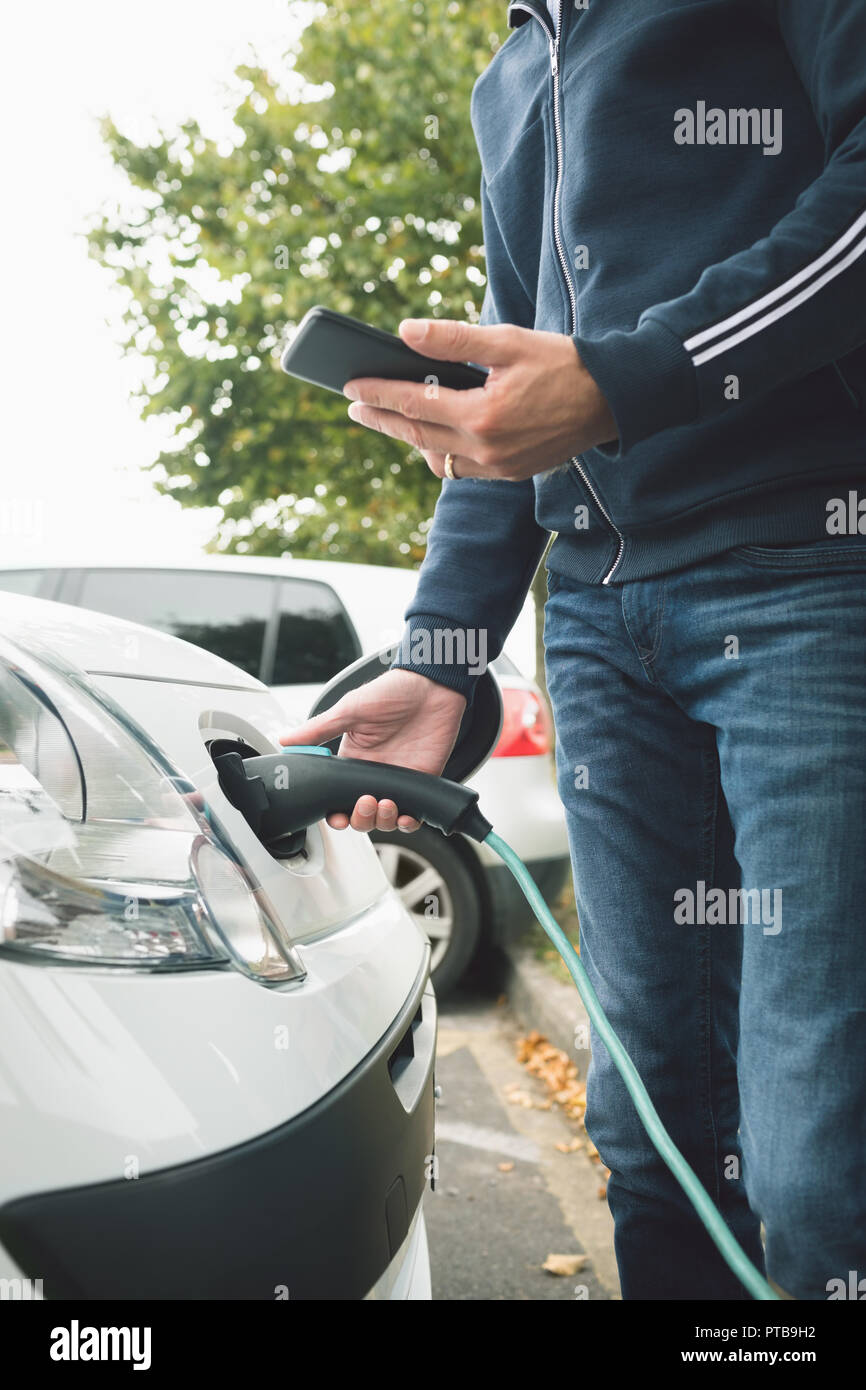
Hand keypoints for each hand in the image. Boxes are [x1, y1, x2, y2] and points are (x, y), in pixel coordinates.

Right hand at [279, 668, 465, 831]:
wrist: (432, 687)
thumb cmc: (392, 692)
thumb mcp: (350, 709)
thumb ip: (318, 730)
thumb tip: (284, 739)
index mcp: (352, 760)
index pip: (337, 797)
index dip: (335, 812)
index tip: (335, 816)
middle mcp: (373, 774)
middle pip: (360, 814)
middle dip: (360, 818)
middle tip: (365, 801)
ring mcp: (397, 780)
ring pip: (385, 819)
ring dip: (382, 820)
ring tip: (385, 803)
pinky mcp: (421, 782)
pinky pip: (415, 814)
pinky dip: (409, 823)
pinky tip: (406, 815)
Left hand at [343, 318, 616, 480]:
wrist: (613, 399)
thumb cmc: (563, 362)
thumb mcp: (508, 341)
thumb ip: (453, 339)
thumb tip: (405, 332)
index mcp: (483, 415)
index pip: (414, 404)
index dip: (377, 393)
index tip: (348, 385)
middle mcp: (487, 450)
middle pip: (417, 436)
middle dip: (383, 419)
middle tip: (354, 406)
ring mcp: (499, 468)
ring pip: (437, 458)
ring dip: (409, 439)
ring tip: (387, 418)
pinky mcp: (511, 474)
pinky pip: (461, 469)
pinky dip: (440, 453)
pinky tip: (431, 436)